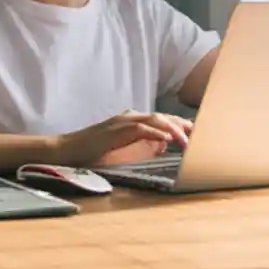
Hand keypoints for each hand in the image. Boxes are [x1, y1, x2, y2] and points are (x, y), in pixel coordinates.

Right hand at [56, 111, 192, 166]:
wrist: (67, 149)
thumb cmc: (92, 151)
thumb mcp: (123, 148)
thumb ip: (143, 145)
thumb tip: (162, 145)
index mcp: (132, 120)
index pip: (161, 119)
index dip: (180, 124)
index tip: (196, 132)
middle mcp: (130, 117)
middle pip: (163, 116)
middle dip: (183, 124)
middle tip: (201, 133)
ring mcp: (123, 121)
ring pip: (156, 119)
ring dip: (174, 129)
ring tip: (188, 140)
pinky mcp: (117, 130)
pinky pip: (142, 128)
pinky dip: (156, 133)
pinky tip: (168, 140)